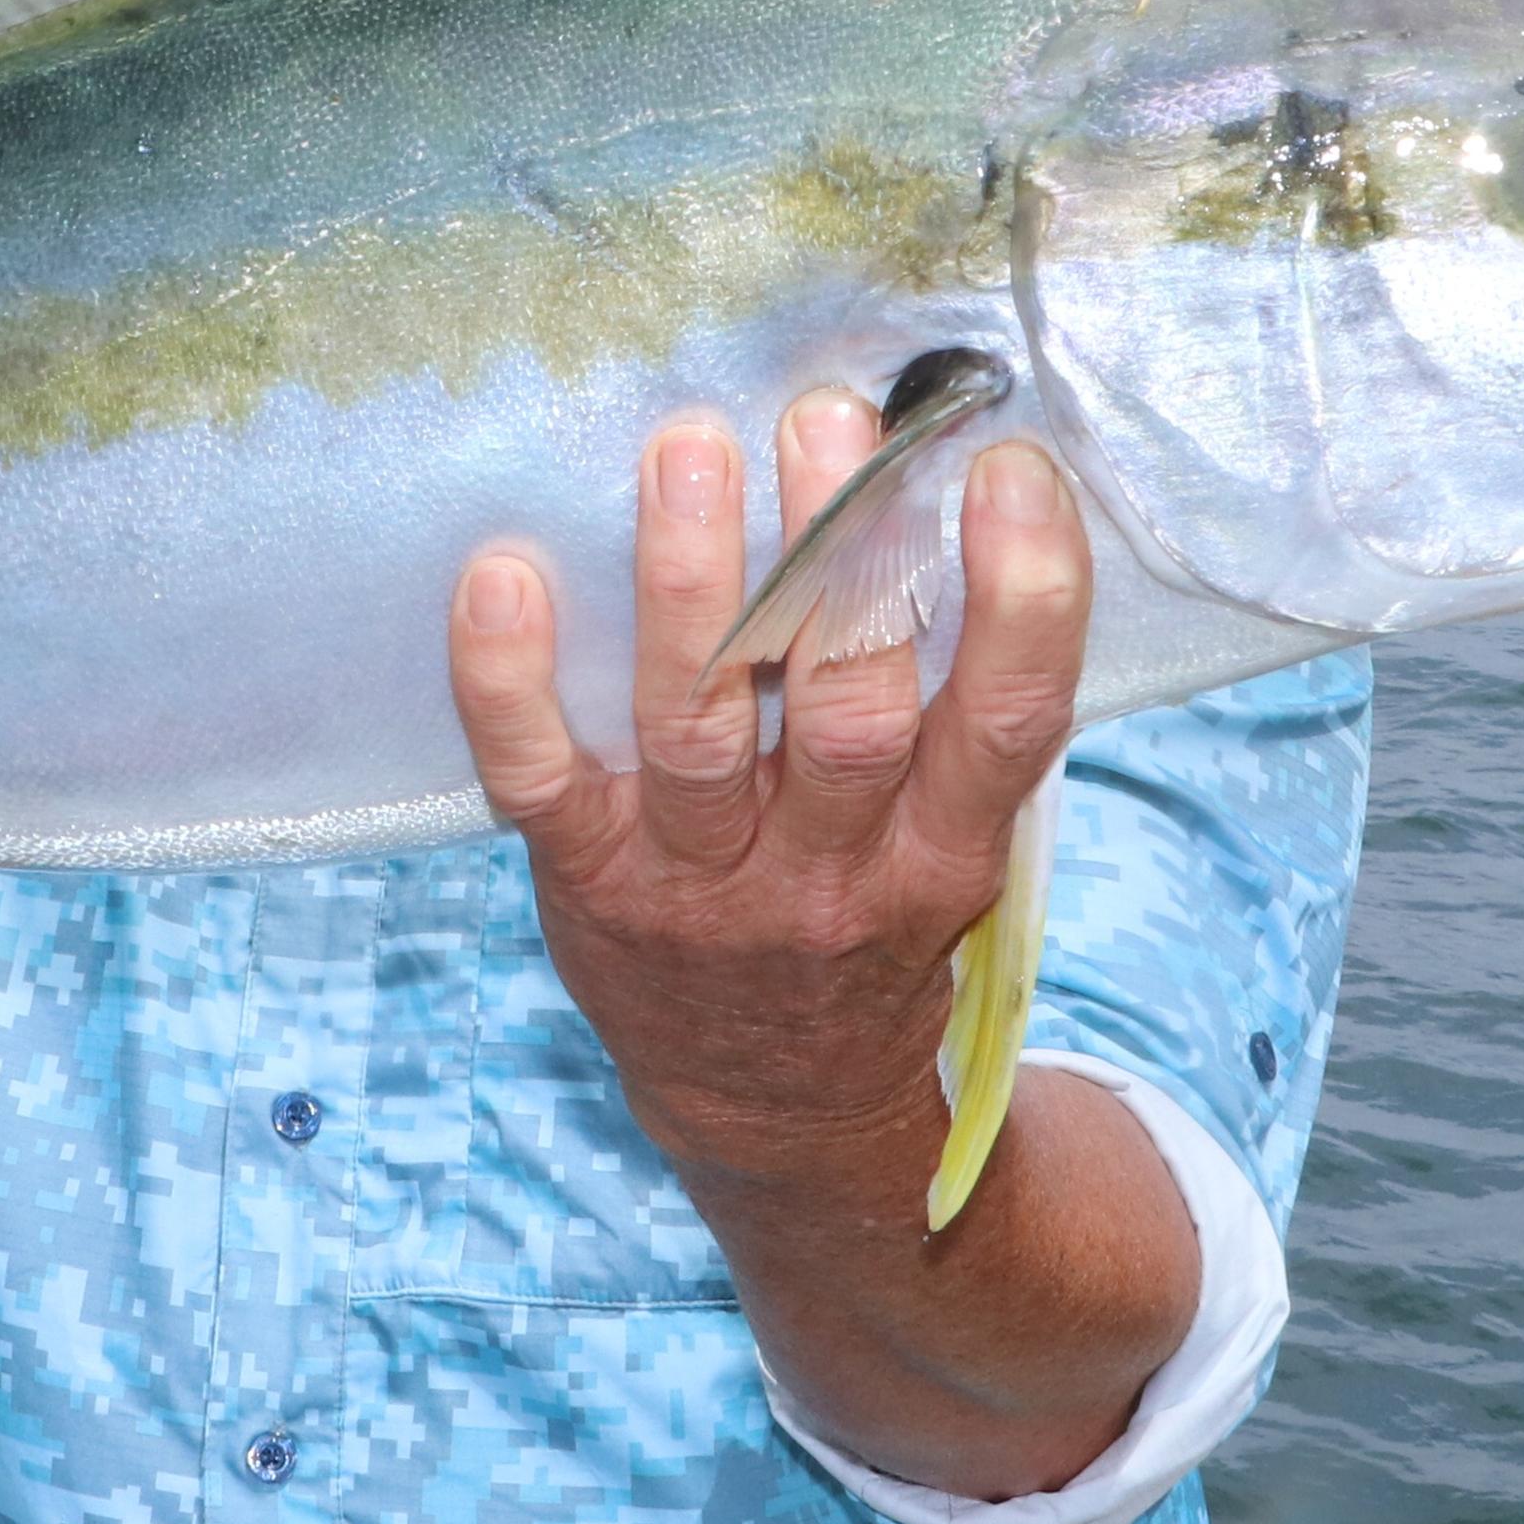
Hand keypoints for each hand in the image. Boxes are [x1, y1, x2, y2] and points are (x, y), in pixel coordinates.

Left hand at [445, 392, 1090, 1187]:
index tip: (1006, 469)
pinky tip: (501, 573)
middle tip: (828, 416)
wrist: (773, 1107)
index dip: (1023, 601)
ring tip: (684, 449)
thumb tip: (927, 489)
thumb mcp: (950, 844)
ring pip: (695, 726)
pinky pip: (539, 777)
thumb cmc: (868, 920)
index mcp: (943, 853)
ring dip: (687, 583)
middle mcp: (830, 872)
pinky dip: (508, 681)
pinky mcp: (589, 881)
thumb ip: (950, 707)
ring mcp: (700, 882)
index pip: (1006, 724)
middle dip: (840, 555)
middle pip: (844, 707)